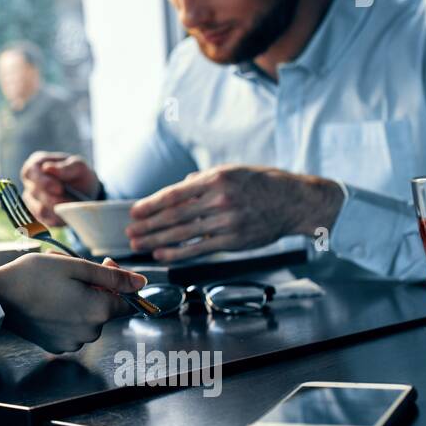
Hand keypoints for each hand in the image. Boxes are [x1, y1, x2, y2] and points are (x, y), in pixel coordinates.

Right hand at [0, 253, 146, 353]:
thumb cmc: (33, 276)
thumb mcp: (76, 266)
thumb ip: (112, 276)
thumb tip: (141, 283)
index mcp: (99, 310)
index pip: (126, 300)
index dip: (117, 282)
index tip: (101, 267)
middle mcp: (90, 332)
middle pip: (106, 309)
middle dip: (95, 290)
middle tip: (71, 273)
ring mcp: (73, 342)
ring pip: (88, 319)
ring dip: (79, 303)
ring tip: (55, 287)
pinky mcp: (56, 346)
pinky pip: (72, 329)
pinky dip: (66, 316)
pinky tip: (48, 303)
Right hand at [20, 151, 101, 228]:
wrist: (84, 193)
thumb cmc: (78, 175)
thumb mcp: (78, 166)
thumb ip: (64, 167)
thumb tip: (47, 168)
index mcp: (35, 165)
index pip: (30, 173)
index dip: (43, 182)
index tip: (59, 189)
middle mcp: (29, 183)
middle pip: (35, 193)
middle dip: (54, 199)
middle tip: (71, 202)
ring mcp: (31, 201)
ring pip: (39, 210)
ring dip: (57, 211)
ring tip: (72, 208)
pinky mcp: (37, 216)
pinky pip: (44, 222)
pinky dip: (58, 220)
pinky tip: (68, 216)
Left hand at [126, 165, 343, 261]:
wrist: (295, 202)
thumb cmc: (260, 184)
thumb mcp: (231, 171)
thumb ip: (202, 181)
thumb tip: (177, 190)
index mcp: (216, 179)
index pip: (174, 194)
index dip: (151, 205)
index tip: (134, 212)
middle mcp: (220, 200)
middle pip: (174, 216)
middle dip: (148, 225)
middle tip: (130, 232)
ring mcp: (227, 222)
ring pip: (184, 233)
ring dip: (157, 240)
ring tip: (138, 244)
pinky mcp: (234, 241)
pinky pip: (200, 249)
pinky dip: (178, 252)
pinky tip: (162, 254)